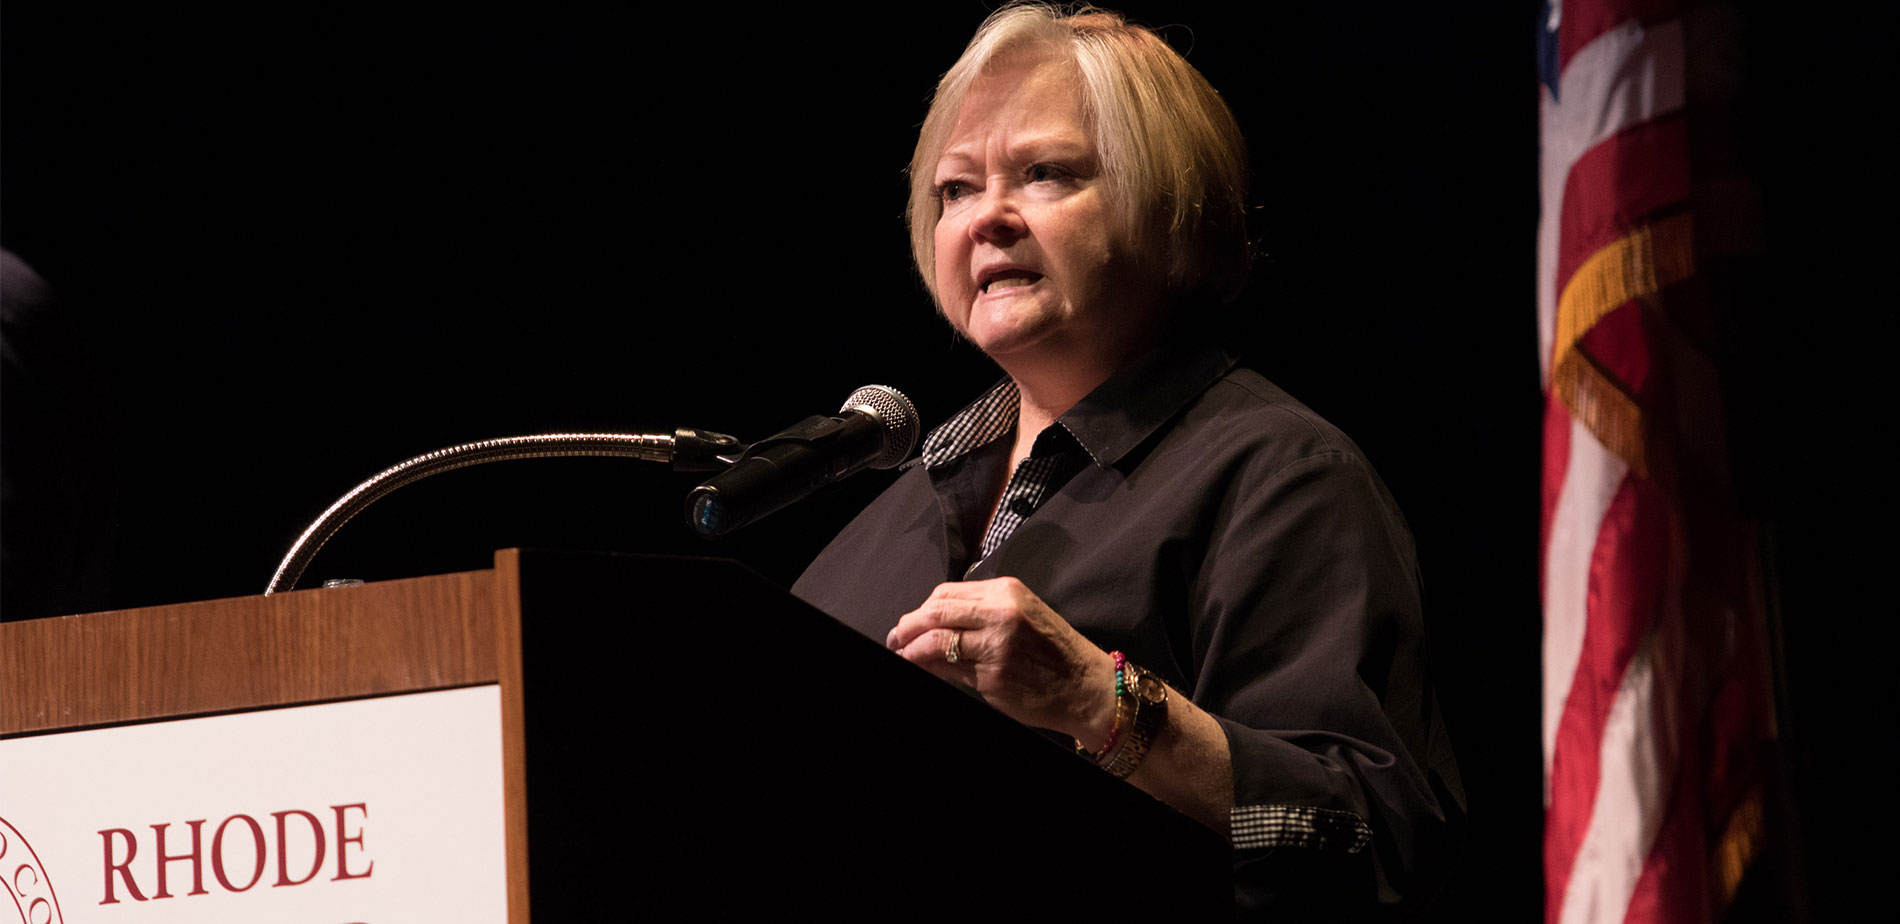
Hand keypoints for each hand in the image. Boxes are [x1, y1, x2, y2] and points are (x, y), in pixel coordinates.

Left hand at [886, 577, 1116, 743]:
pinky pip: (949, 669)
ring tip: (903, 655)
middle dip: (907, 626)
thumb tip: (933, 623)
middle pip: (936, 611)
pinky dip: (929, 668)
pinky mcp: (993, 676)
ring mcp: (996, 645)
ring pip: (936, 641)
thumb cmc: (1056, 652)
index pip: (947, 593)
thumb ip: (980, 614)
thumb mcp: (1022, 617)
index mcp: (1007, 591)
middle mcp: (1001, 613)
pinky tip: (923, 669)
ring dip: (911, 650)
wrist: (1087, 686)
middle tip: (896, 639)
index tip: (910, 622)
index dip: (922, 608)